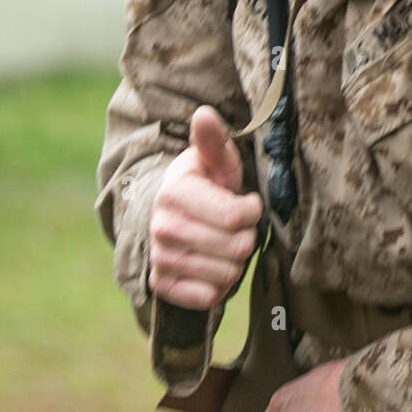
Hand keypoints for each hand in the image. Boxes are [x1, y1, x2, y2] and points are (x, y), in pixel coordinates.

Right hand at [149, 105, 263, 309]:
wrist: (172, 215)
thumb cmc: (205, 184)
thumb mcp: (214, 161)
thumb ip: (213, 141)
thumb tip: (204, 114)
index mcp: (175, 193)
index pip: (236, 217)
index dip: (252, 211)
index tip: (246, 203)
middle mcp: (162, 227)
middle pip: (236, 248)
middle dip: (247, 236)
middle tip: (236, 226)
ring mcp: (160, 258)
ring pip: (227, 275)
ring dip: (236, 261)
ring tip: (224, 243)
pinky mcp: (162, 285)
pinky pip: (209, 297)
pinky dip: (219, 285)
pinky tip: (213, 265)